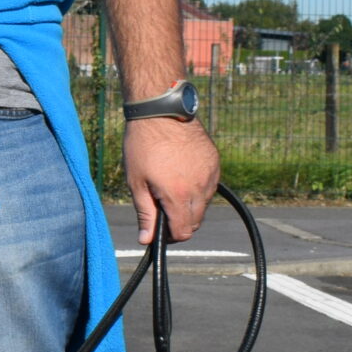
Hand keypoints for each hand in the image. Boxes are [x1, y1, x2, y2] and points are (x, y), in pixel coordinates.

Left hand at [123, 118, 219, 244]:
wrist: (161, 112)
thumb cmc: (143, 146)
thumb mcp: (136, 182)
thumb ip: (145, 213)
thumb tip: (146, 240)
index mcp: (178, 195)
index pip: (183, 232)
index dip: (170, 236)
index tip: (160, 230)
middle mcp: (199, 188)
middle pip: (195, 222)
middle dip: (180, 222)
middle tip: (162, 207)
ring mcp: (210, 174)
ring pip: (204, 205)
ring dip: (190, 205)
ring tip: (170, 186)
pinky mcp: (215, 163)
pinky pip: (209, 186)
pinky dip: (198, 188)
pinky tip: (182, 175)